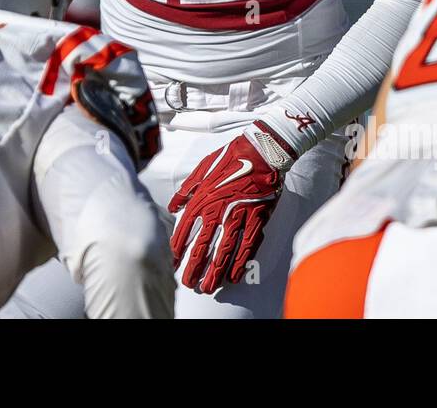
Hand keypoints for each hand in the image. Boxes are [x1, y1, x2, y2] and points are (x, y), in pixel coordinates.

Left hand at [167, 121, 295, 293]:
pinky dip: (241, 262)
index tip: (173, 262)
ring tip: (208, 287)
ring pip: (225, 250)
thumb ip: (186, 189)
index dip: (178, 248)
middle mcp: (219, 209)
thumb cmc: (231, 156)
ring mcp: (239, 214)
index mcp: (203, 197)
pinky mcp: (258, 217)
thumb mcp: (202, 168)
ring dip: (215, 271)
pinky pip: (248, 245)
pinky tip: (234, 276)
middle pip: (203, 245)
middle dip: (194, 267)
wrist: (262, 149)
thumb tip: (173, 206)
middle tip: (189, 283)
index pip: (185, 229)